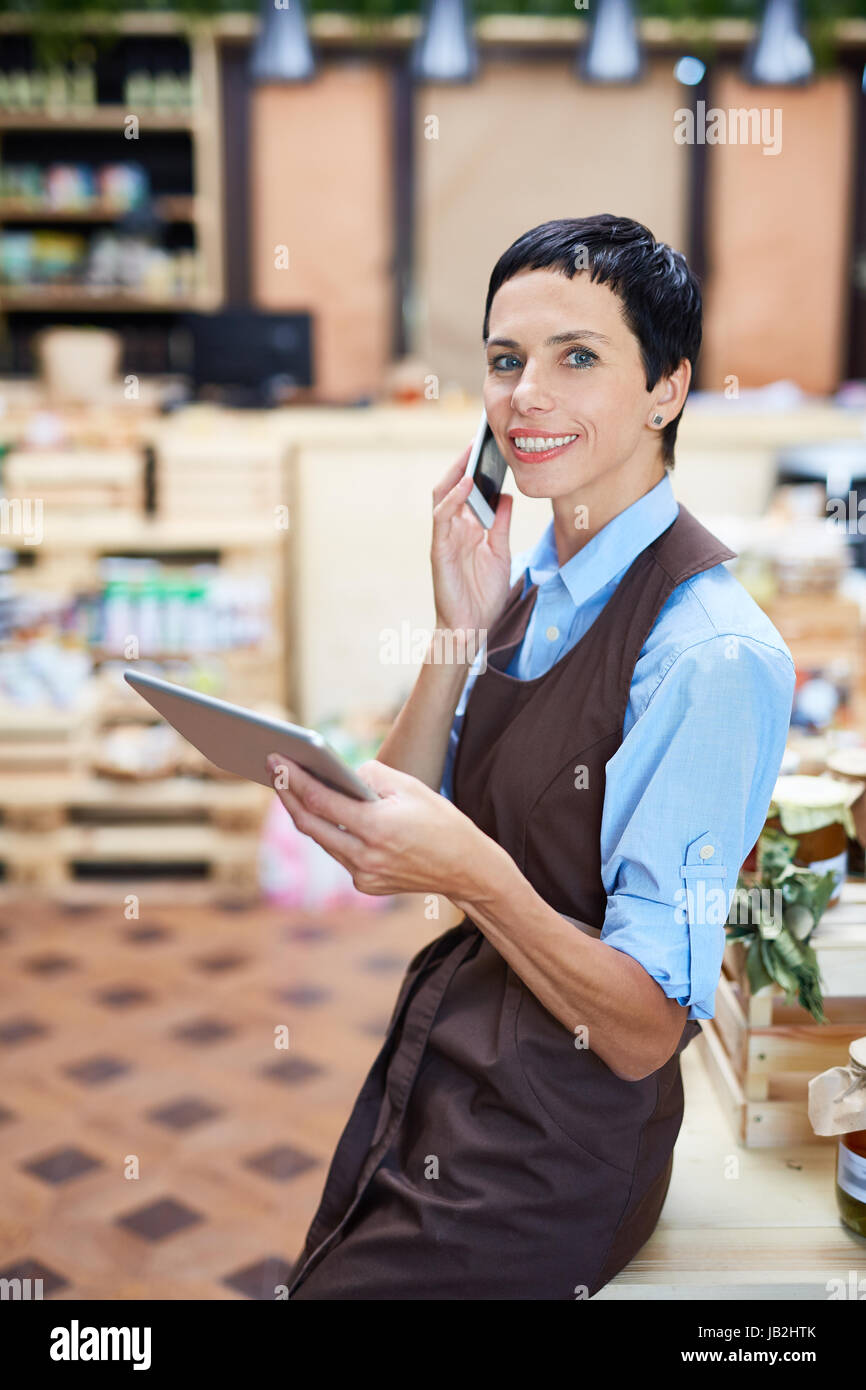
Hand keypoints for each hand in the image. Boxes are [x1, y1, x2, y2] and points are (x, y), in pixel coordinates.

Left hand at [266, 752, 495, 900]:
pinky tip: (323, 816)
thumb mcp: (412, 787)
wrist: (466, 869)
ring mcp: (364, 875)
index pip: (321, 801)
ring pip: (322, 840)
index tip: (276, 759)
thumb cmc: (441, 822)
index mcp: (376, 827)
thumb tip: (341, 774)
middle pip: (310, 824)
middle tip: (274, 771)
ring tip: (291, 789)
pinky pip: (340, 854)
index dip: (294, 779)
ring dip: (306, 815)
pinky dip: (331, 833)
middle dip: (288, 796)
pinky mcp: (366, 885)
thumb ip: (371, 776)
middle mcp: (365, 856)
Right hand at [431, 446, 513, 636]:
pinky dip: (453, 498)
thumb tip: (505, 495)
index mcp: (467, 528)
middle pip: (453, 486)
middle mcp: (453, 529)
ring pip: (443, 495)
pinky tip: (467, 483)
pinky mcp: (439, 549)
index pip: (467, 491)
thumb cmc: (483, 595)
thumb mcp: (500, 553)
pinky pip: (442, 517)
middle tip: (481, 437)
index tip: (491, 445)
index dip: (476, 468)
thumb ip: (500, 525)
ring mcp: (444, 537)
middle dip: (464, 461)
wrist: (472, 627)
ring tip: (472, 450)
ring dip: (456, 471)